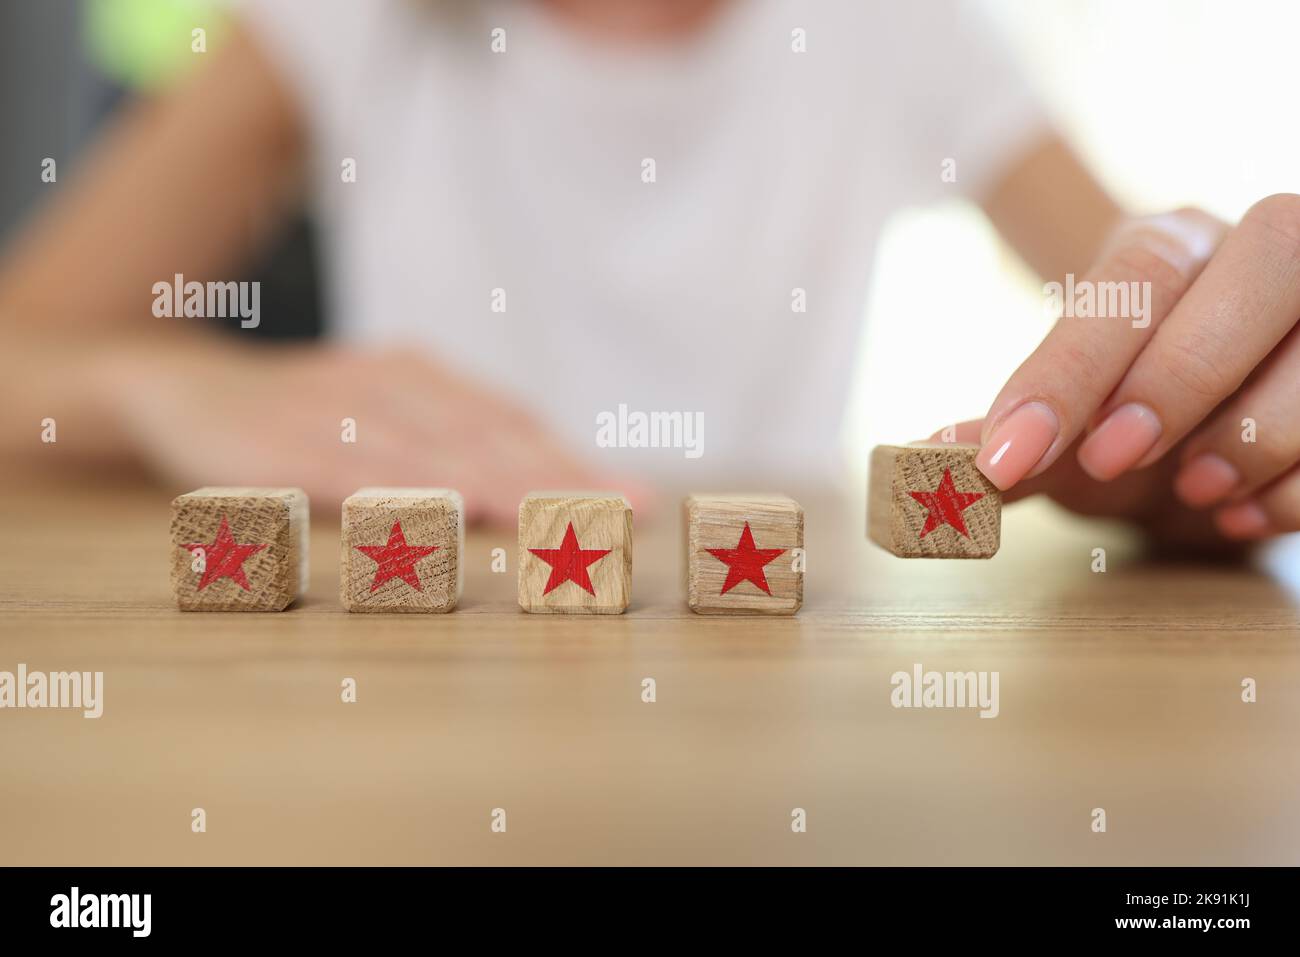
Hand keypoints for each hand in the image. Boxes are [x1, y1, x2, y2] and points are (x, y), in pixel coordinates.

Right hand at [99, 339, 645, 522]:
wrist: (178, 386)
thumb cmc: (306, 418)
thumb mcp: (384, 422)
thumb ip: (452, 451)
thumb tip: (536, 494)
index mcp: (424, 379)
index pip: (513, 425)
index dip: (575, 463)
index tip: (637, 502)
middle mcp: (390, 385)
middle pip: (486, 437)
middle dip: (557, 480)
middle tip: (621, 516)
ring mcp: (333, 410)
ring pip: (429, 453)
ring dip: (498, 485)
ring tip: (557, 518)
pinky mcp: (275, 444)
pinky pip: (345, 471)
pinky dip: (400, 492)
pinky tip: (444, 512)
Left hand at [971, 196, 1299, 542]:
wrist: (1206, 433)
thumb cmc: (1128, 420)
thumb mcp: (1067, 430)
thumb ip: (1012, 439)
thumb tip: (932, 458)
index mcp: (1170, 246)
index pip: (1132, 275)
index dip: (1073, 366)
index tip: (1011, 456)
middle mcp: (1261, 252)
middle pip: (1270, 254)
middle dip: (1189, 367)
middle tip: (1115, 459)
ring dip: (1263, 428)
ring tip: (1197, 494)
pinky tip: (1246, 517)